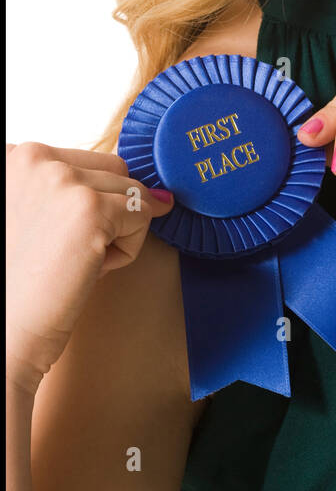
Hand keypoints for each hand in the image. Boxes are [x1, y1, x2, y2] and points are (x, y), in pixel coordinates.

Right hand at [5, 142, 174, 394]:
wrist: (3, 335)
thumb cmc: (22, 285)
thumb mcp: (38, 217)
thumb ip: (79, 190)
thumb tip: (164, 195)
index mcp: (14, 155)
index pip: (88, 161)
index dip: (88, 205)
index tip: (57, 238)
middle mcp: (34, 157)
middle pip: (115, 171)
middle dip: (109, 214)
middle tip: (68, 254)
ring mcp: (62, 180)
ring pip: (133, 193)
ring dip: (119, 232)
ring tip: (75, 263)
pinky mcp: (89, 210)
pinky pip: (144, 216)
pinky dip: (128, 249)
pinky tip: (90, 270)